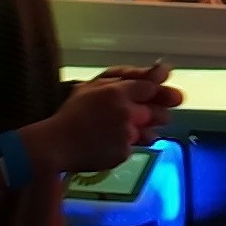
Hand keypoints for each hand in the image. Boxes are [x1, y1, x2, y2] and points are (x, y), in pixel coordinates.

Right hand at [27, 63, 181, 176]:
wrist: (55, 145)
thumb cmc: (70, 114)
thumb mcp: (91, 87)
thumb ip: (120, 78)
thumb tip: (154, 72)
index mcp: (116, 93)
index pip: (150, 88)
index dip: (160, 90)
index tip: (171, 94)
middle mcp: (126, 112)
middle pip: (159, 113)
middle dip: (160, 114)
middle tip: (152, 116)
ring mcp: (126, 135)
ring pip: (149, 133)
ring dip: (145, 131)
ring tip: (124, 131)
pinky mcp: (123, 153)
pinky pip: (133, 148)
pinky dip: (125, 146)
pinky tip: (108, 145)